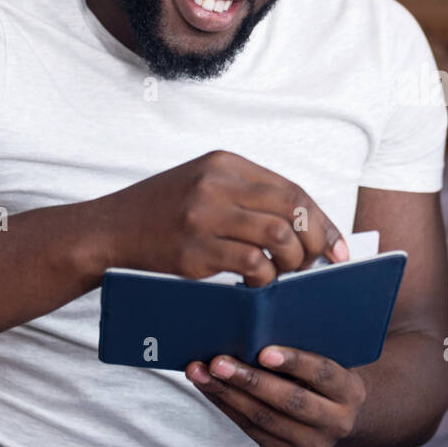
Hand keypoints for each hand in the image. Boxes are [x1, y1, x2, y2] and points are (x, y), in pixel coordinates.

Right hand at [87, 150, 347, 285]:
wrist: (109, 230)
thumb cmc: (164, 212)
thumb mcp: (205, 184)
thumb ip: (249, 195)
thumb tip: (306, 224)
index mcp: (225, 162)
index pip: (292, 189)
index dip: (321, 220)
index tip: (338, 247)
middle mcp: (217, 183)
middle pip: (292, 211)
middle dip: (314, 243)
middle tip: (315, 266)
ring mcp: (204, 215)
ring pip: (278, 237)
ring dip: (293, 262)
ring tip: (285, 275)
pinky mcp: (195, 249)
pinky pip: (251, 264)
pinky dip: (265, 278)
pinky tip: (257, 283)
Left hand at [185, 346, 366, 446]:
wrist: (337, 415)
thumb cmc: (324, 375)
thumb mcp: (329, 358)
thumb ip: (307, 344)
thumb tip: (261, 318)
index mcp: (349, 392)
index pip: (322, 374)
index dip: (294, 362)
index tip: (264, 351)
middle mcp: (335, 422)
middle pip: (289, 401)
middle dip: (249, 380)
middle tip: (218, 362)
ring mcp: (309, 443)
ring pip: (263, 418)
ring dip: (226, 394)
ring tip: (200, 372)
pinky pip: (249, 428)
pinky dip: (226, 405)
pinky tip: (208, 387)